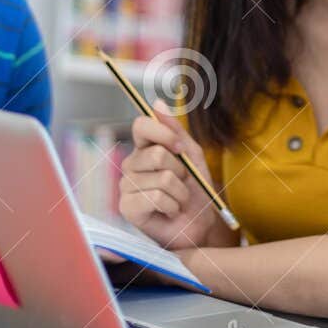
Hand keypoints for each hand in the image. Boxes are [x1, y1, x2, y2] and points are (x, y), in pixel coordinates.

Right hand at [118, 103, 221, 249]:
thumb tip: (157, 102)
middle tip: (182, 183)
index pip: (142, 125)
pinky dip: (172, 205)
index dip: (163, 133)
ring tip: (178, 200)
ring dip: (180, 192)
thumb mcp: (192, 155)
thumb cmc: (196, 191)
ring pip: (161, 178)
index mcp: (144, 149)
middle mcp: (131, 166)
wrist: (200, 225)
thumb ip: (175, 130)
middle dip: (180, 171)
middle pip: (155, 154)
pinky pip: (156, 197)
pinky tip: (170, 212)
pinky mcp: (127, 208)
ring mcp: (126, 187)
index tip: (181, 148)